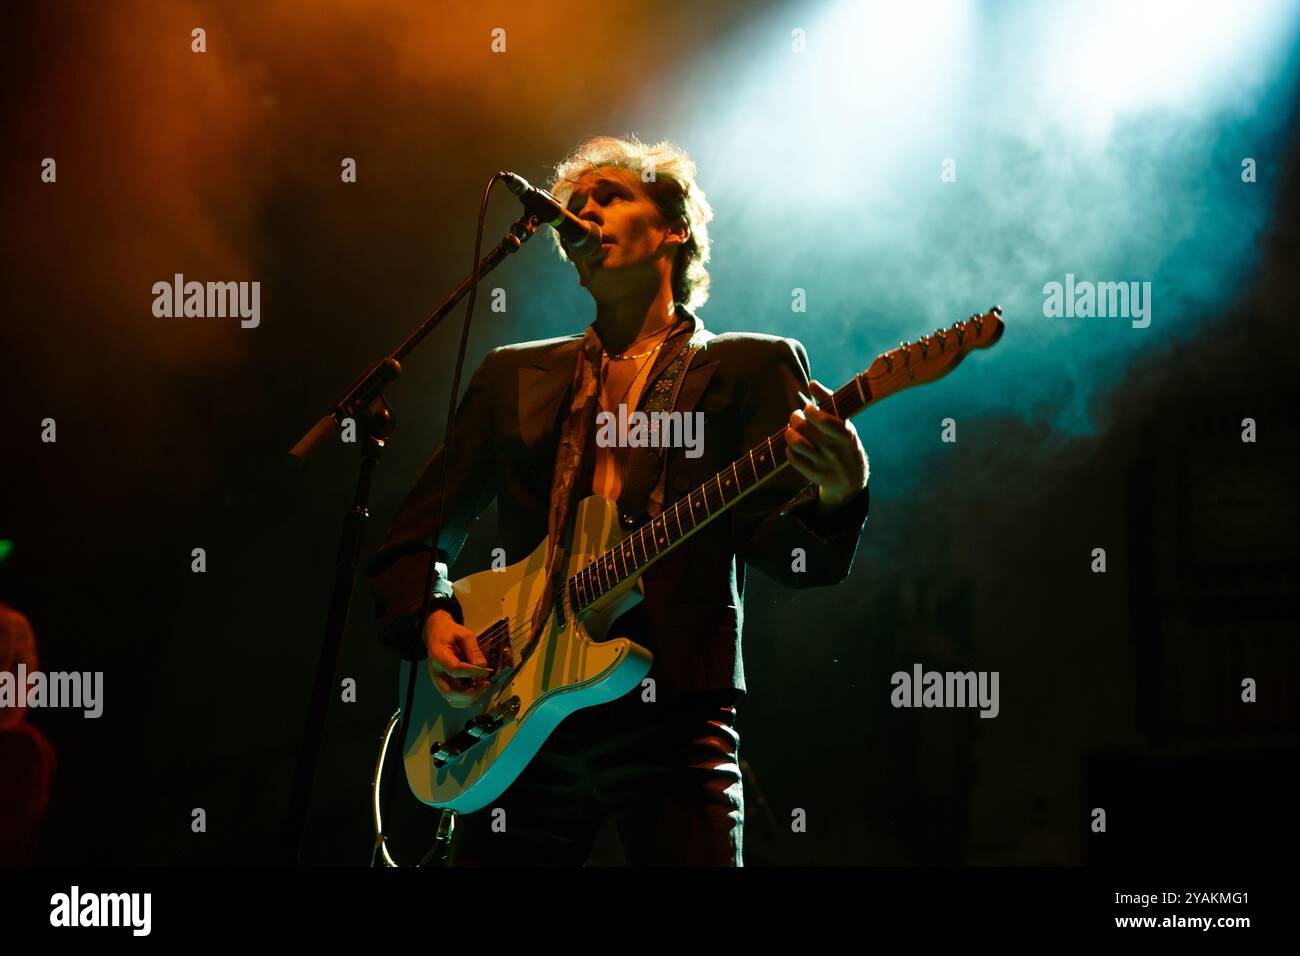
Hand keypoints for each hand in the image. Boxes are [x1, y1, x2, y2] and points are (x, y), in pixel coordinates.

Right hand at [424, 610, 511, 707]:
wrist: (436, 634)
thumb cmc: (450, 633)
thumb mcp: (464, 635)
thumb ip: (473, 650)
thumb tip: (482, 667)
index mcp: (438, 657)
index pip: (454, 670)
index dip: (472, 673)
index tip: (487, 671)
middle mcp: (436, 673)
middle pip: (451, 692)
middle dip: (472, 692)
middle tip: (486, 684)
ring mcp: (438, 681)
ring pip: (453, 700)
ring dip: (471, 698)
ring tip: (483, 686)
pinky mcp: (443, 685)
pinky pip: (455, 700)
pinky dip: (467, 699)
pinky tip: (477, 688)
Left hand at [784, 380, 869, 511]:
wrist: (852, 479)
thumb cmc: (844, 442)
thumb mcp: (844, 422)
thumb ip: (829, 401)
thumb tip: (812, 383)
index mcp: (846, 434)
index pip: (825, 421)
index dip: (811, 412)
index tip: (808, 409)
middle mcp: (836, 449)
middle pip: (804, 428)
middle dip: (795, 418)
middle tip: (796, 417)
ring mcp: (825, 463)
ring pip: (797, 443)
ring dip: (789, 433)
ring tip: (791, 430)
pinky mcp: (815, 475)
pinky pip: (794, 459)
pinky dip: (789, 450)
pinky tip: (792, 447)